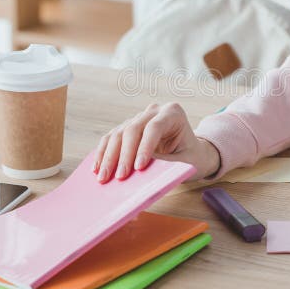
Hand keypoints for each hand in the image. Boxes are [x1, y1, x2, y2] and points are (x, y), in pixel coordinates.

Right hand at [92, 102, 220, 182]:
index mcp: (173, 113)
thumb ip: (165, 163)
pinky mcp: (127, 128)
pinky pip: (111, 138)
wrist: (191, 152)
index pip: (154, 127)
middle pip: (133, 129)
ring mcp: (139, 118)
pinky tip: (97, 169)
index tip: (138, 168)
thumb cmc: (192, 157)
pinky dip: (103, 153)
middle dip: (124, 155)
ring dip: (109, 157)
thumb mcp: (186, 162)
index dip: (144, 147)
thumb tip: (139, 170)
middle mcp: (154, 111)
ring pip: (118, 133)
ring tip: (103, 178)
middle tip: (120, 177)